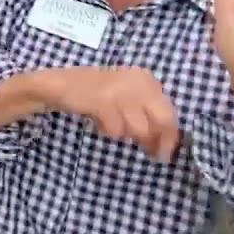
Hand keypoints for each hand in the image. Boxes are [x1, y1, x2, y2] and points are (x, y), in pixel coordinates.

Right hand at [42, 66, 180, 161]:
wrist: (63, 84)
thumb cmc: (98, 94)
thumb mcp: (128, 97)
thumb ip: (146, 113)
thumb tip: (164, 141)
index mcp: (147, 79)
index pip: (169, 112)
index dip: (170, 135)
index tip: (165, 152)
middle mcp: (139, 82)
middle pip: (161, 121)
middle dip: (156, 140)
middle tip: (152, 154)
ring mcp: (122, 91)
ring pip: (139, 128)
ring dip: (126, 134)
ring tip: (111, 126)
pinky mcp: (104, 101)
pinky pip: (116, 129)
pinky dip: (109, 131)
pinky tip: (99, 122)